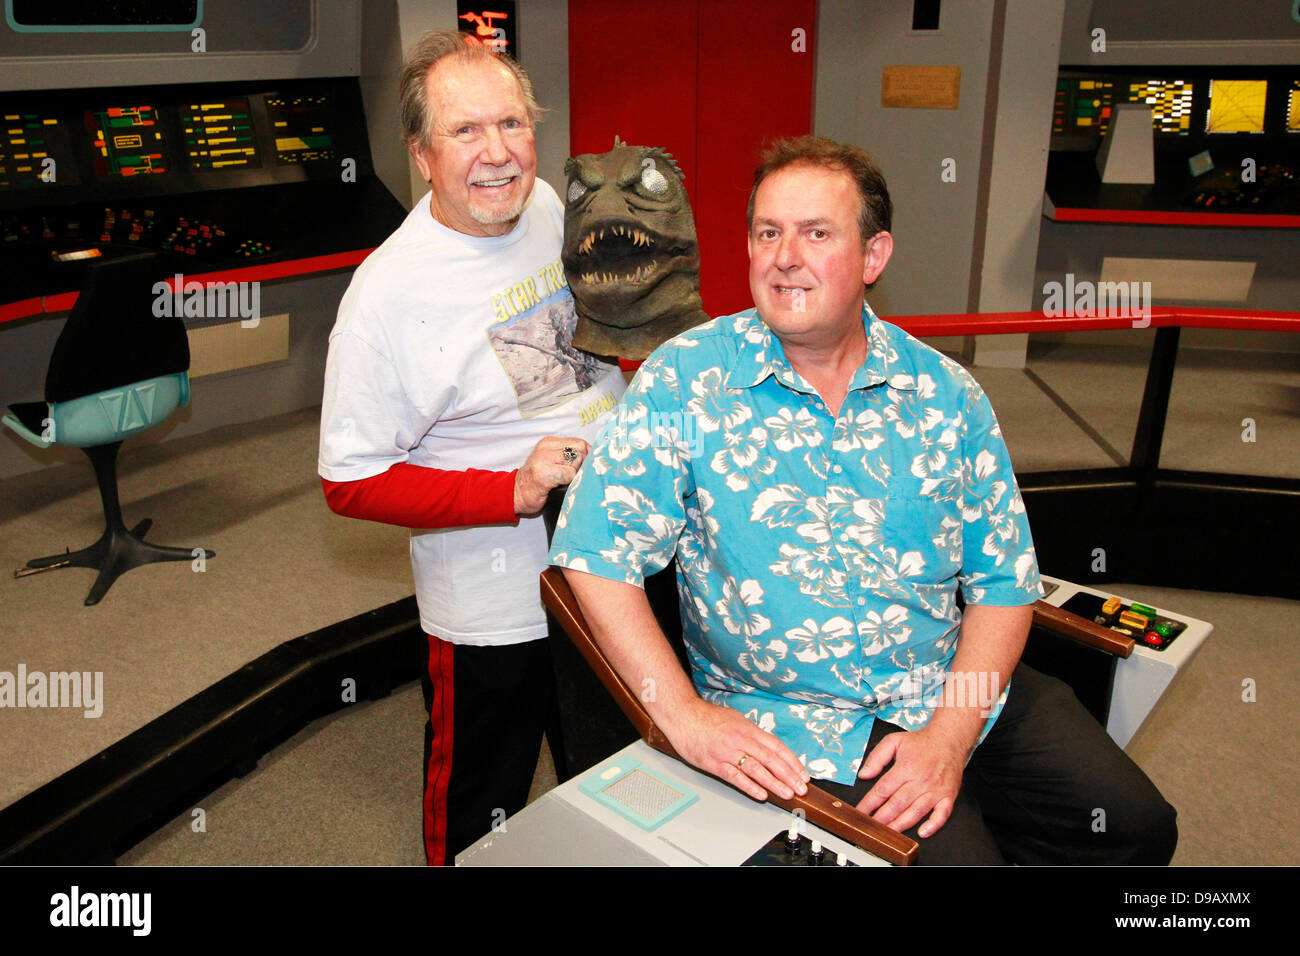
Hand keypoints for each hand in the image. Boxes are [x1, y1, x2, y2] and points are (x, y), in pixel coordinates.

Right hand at [514, 437, 588, 515]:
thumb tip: (593, 458)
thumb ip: (568, 456)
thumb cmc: (536, 481)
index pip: (580, 442)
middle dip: (582, 464)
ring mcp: (544, 459)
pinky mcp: (544, 473)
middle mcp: (546, 447)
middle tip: (572, 476)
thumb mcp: (551, 461)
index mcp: (549, 442)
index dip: (587, 456)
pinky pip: (569, 475)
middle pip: (580, 449)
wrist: (516, 493)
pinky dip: (569, 482)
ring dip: (575, 474)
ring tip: (563, 481)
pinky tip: (558, 486)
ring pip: (576, 460)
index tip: (584, 467)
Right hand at [660, 697, 808, 801]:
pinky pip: (734, 776)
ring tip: (786, 793)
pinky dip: (749, 786)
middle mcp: (740, 740)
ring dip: (774, 783)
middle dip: (788, 775)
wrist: (682, 715)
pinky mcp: (713, 763)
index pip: (776, 746)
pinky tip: (761, 793)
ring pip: (755, 769)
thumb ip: (751, 734)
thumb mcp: (735, 719)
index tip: (802, 774)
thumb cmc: (707, 717)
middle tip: (801, 788)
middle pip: (770, 759)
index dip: (792, 761)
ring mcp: (726, 752)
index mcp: (748, 729)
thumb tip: (768, 747)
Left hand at [854, 725, 967, 838]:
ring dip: (901, 825)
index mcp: (906, 767)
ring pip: (916, 812)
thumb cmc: (921, 742)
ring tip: (888, 833)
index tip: (860, 812)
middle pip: (897, 804)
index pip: (883, 790)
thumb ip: (876, 758)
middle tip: (871, 828)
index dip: (869, 803)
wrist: (949, 740)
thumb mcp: (893, 741)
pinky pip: (942, 814)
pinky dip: (933, 825)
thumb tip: (864, 774)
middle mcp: (921, 780)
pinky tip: (922, 832)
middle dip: (882, 818)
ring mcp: (936, 790)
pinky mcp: (948, 796)